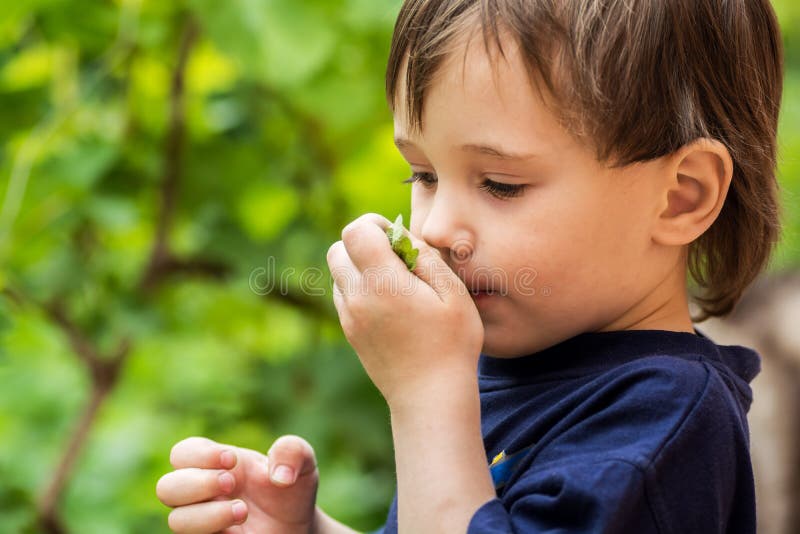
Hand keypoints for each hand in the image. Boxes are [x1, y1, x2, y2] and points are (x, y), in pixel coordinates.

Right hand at [156, 435, 318, 533]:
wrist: (301, 527)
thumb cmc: (293, 489)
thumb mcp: (304, 463)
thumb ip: (293, 452)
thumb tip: (278, 475)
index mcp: (217, 465)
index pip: (183, 453)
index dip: (200, 454)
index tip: (232, 460)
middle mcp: (204, 494)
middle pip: (166, 487)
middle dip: (198, 483)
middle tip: (231, 483)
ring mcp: (205, 521)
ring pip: (176, 520)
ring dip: (208, 514)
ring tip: (243, 510)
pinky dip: (212, 532)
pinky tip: (240, 530)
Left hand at [326, 213, 483, 406]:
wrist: (430, 398)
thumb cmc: (451, 344)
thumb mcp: (453, 293)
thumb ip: (424, 256)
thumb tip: (400, 236)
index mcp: (382, 282)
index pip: (355, 231)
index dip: (376, 224)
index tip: (399, 240)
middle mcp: (357, 298)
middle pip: (338, 248)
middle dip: (363, 243)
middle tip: (397, 259)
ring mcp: (349, 318)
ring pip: (338, 273)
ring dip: (360, 267)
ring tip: (396, 285)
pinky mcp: (351, 333)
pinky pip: (344, 297)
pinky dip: (360, 290)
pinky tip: (390, 305)